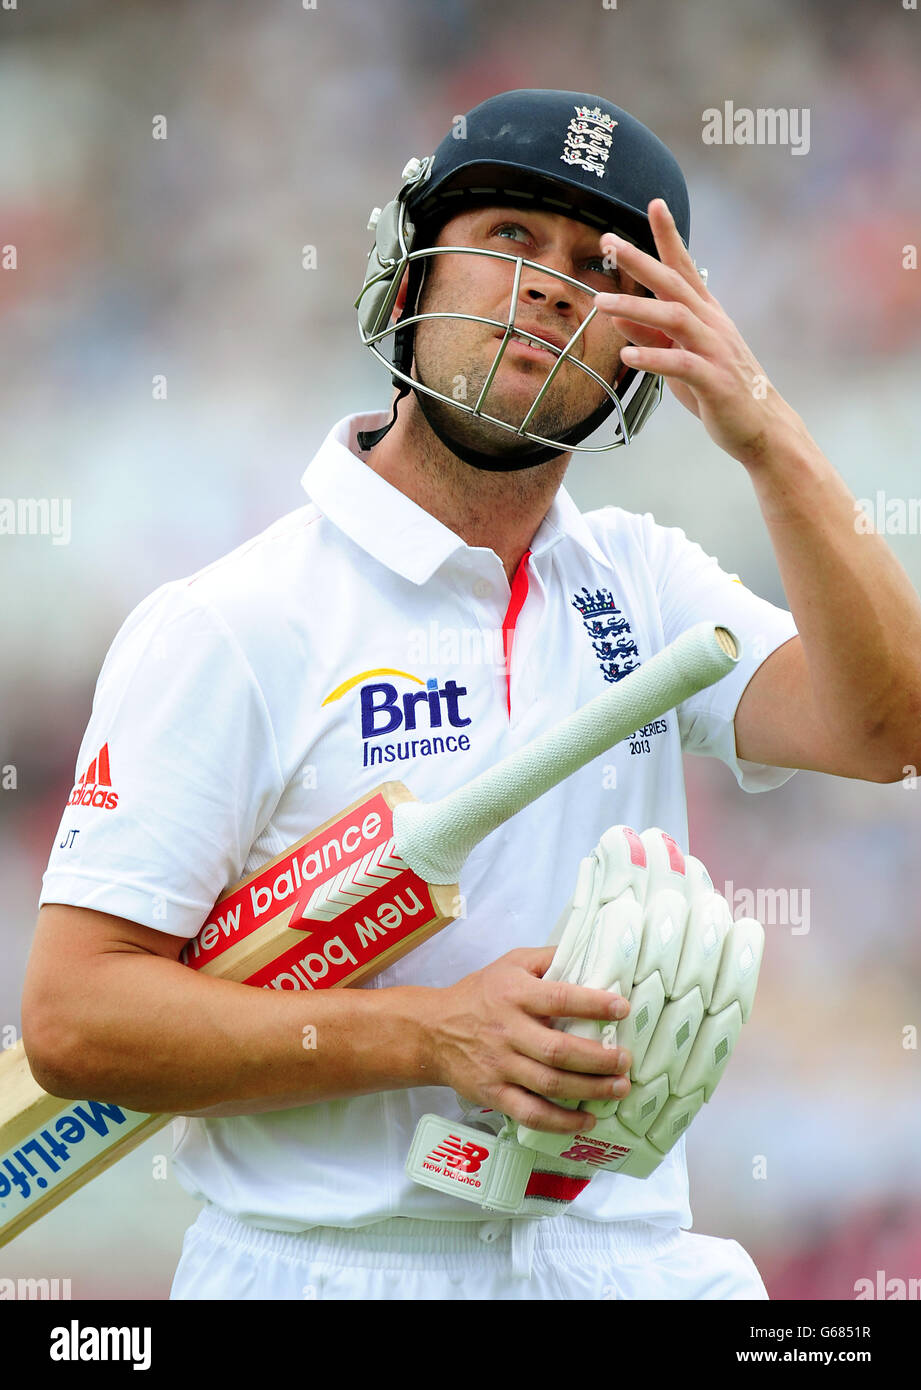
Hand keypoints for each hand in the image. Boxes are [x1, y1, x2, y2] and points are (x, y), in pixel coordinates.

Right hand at [423, 947, 631, 1134]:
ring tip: (619, 1089)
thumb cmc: (480, 994)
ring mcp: (500, 1066)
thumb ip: (547, 958)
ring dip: (589, 1090)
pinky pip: (530, 1113)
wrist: (433, 1031)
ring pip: (549, 1084)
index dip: (592, 1004)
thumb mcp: (510, 964)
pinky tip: (586, 1121)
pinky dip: (561, 1122)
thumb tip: (589, 949)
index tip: (621, 1008)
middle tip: (626, 1060)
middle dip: (598, 1059)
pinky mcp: (494, 1094)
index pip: (558, 999)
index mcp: (514, 994)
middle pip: (558, 1051)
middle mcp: (507, 1031)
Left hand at [595, 199, 804, 468]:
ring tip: (601, 305)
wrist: (761, 428)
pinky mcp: (714, 381)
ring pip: (674, 318)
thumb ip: (651, 336)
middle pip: (674, 283)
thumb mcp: (678, 360)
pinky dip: (654, 358)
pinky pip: (681, 364)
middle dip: (641, 260)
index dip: (670, 236)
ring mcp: (715, 351)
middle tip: (610, 241)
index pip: (684, 268)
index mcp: (705, 315)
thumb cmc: (717, 391)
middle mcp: (711, 324)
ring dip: (636, 308)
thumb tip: (618, 317)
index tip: (654, 203)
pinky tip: (628, 356)